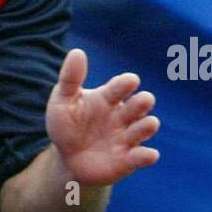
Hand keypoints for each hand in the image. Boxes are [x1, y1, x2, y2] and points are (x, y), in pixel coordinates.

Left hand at [46, 48, 160, 186]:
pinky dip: (147, 155)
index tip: (130, 81)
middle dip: (143, 102)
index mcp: (108, 97)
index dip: (127, 83)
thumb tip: (77, 52)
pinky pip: (142, 156)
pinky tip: (148, 155)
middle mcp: (123, 115)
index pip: (122, 85)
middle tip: (142, 101)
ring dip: (148, 125)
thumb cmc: (67, 126)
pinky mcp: (128, 159)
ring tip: (147, 124)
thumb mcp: (62, 102)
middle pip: (140, 104)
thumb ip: (70, 79)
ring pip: (146, 127)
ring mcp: (127, 137)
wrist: (66, 159)